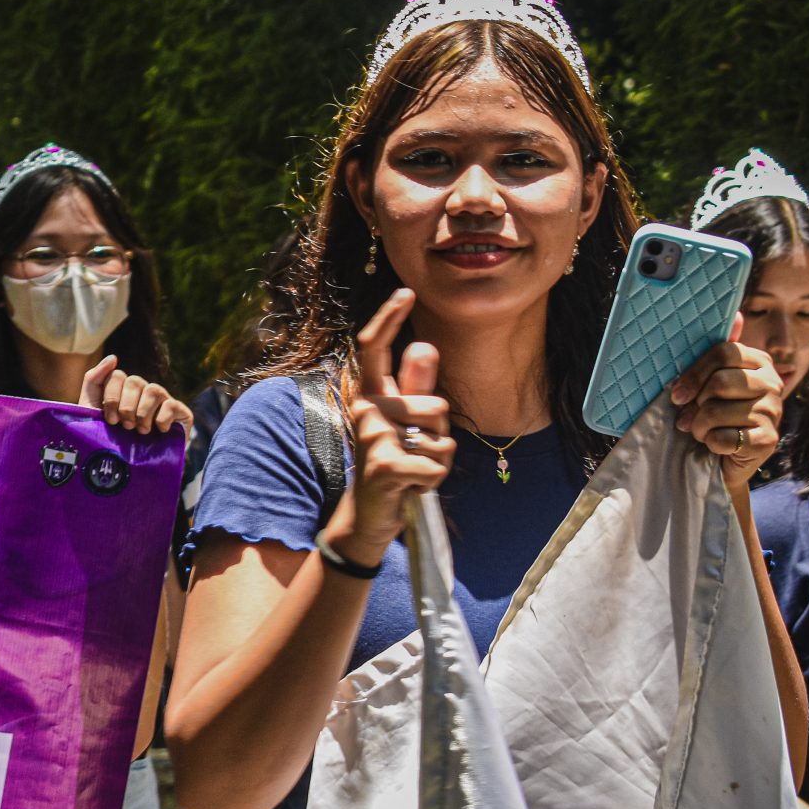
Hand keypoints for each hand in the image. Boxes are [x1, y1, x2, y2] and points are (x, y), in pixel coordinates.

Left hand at [79, 357, 196, 434]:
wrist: (133, 469)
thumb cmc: (110, 439)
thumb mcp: (92, 410)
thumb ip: (94, 381)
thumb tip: (113, 357)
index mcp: (124, 388)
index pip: (118, 376)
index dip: (111, 397)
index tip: (110, 419)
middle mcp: (144, 391)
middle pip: (135, 382)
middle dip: (126, 407)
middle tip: (125, 426)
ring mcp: (163, 400)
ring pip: (153, 390)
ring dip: (142, 412)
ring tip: (139, 430)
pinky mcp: (180, 413)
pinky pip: (172, 405)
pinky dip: (161, 419)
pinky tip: (157, 431)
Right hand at [324, 288, 455, 566]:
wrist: (368, 517)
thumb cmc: (391, 466)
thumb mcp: (405, 424)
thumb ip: (414, 386)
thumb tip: (424, 344)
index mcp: (370, 396)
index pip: (374, 348)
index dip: (389, 318)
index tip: (405, 292)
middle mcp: (366, 411)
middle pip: (435, 402)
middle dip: (441, 431)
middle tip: (414, 452)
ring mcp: (374, 437)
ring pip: (442, 436)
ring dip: (439, 459)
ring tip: (413, 469)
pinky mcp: (387, 465)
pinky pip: (437, 463)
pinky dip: (434, 480)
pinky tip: (412, 486)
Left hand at [669, 316, 782, 485]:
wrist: (726, 457)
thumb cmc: (715, 413)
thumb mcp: (712, 381)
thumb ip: (720, 352)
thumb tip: (737, 315)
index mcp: (759, 362)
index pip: (723, 352)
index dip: (694, 373)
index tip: (677, 394)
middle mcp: (773, 383)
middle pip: (719, 382)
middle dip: (695, 404)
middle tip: (688, 416)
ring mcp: (774, 411)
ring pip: (717, 412)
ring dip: (698, 427)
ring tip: (700, 431)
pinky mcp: (769, 439)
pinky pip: (725, 438)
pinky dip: (711, 443)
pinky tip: (716, 444)